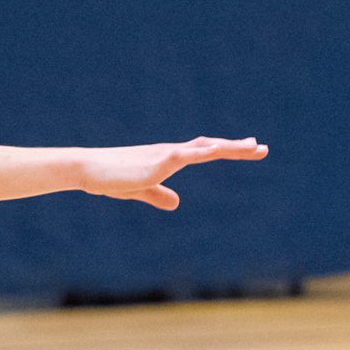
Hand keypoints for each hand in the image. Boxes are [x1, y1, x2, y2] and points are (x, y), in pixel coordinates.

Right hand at [74, 136, 266, 209]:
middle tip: (261, 147)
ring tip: (250, 146)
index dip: (227, 149)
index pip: (204, 150)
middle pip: (210, 146)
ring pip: (203, 147)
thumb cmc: (111, 179)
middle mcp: (172, 152)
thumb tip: (176, 203)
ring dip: (227, 146)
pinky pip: (184, 154)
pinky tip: (215, 150)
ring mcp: (165, 154)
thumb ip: (159, 195)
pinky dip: (200, 152)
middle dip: (236, 147)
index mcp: (170, 158)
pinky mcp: (157, 160)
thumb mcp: (140, 190)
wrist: (88, 170)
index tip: (248, 147)